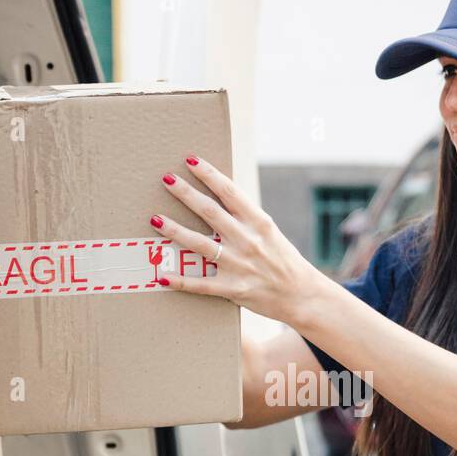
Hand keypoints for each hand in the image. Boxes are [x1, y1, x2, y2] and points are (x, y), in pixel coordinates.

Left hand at [150, 156, 323, 327]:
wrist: (302, 295)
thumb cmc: (284, 260)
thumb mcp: (269, 232)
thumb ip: (245, 218)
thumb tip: (218, 197)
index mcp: (258, 222)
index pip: (229, 192)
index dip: (209, 174)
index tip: (190, 160)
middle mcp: (247, 240)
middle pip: (210, 212)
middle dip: (185, 193)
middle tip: (166, 179)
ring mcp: (239, 265)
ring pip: (199, 244)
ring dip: (174, 231)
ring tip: (154, 219)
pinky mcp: (233, 288)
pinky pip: (201, 284)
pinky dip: (181, 280)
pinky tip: (162, 275)